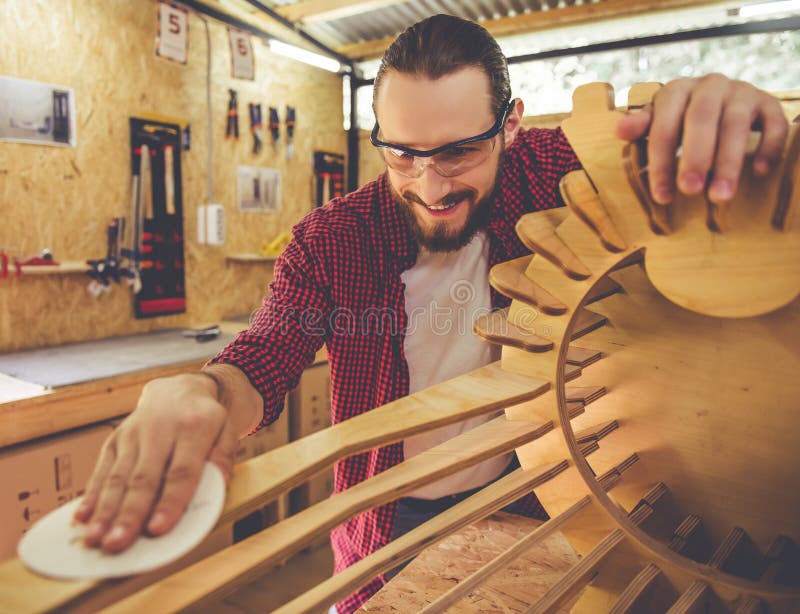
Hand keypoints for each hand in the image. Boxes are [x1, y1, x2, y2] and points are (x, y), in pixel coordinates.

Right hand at [73, 373, 238, 552]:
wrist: (178, 389)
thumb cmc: (205, 420)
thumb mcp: (226, 433)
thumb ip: (222, 461)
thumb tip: (215, 493)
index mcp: (194, 427)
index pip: (182, 470)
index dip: (169, 501)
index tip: (157, 530)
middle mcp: (160, 429)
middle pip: (144, 477)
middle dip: (130, 514)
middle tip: (118, 544)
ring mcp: (133, 434)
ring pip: (118, 477)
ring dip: (106, 511)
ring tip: (96, 539)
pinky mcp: (114, 440)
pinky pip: (102, 470)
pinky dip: (92, 496)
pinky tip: (83, 518)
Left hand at [616, 74, 788, 204]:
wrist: (726, 102)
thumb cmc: (682, 119)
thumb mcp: (660, 121)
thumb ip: (643, 127)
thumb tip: (620, 130)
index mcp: (677, 91)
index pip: (665, 124)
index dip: (661, 160)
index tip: (662, 195)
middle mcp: (710, 85)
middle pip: (701, 119)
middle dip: (694, 157)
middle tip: (689, 190)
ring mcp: (742, 92)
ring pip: (736, 124)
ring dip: (728, 162)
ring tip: (720, 196)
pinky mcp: (769, 102)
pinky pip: (774, 123)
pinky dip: (768, 147)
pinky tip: (758, 172)